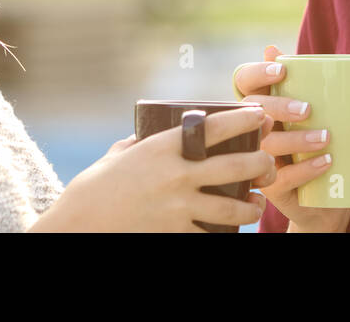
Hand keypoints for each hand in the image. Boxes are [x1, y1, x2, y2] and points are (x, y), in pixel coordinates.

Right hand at [32, 106, 275, 231]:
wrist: (80, 224)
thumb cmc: (96, 186)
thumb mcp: (121, 154)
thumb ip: (143, 142)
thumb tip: (157, 131)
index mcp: (165, 147)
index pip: (217, 127)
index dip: (245, 119)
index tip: (261, 115)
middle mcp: (178, 175)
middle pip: (238, 166)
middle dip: (262, 163)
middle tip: (269, 163)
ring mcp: (180, 208)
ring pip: (235, 207)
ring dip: (253, 206)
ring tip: (257, 203)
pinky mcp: (177, 233)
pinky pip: (214, 234)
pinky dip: (228, 233)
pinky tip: (234, 230)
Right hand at [231, 45, 349, 232]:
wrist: (325, 199)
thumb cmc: (316, 144)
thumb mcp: (315, 112)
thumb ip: (302, 82)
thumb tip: (274, 46)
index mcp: (260, 105)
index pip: (244, 81)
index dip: (257, 72)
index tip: (282, 69)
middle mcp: (252, 130)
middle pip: (253, 111)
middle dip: (279, 106)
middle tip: (308, 109)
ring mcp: (256, 159)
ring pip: (267, 146)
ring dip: (297, 140)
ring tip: (326, 137)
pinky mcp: (268, 187)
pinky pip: (282, 178)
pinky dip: (306, 168)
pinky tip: (327, 161)